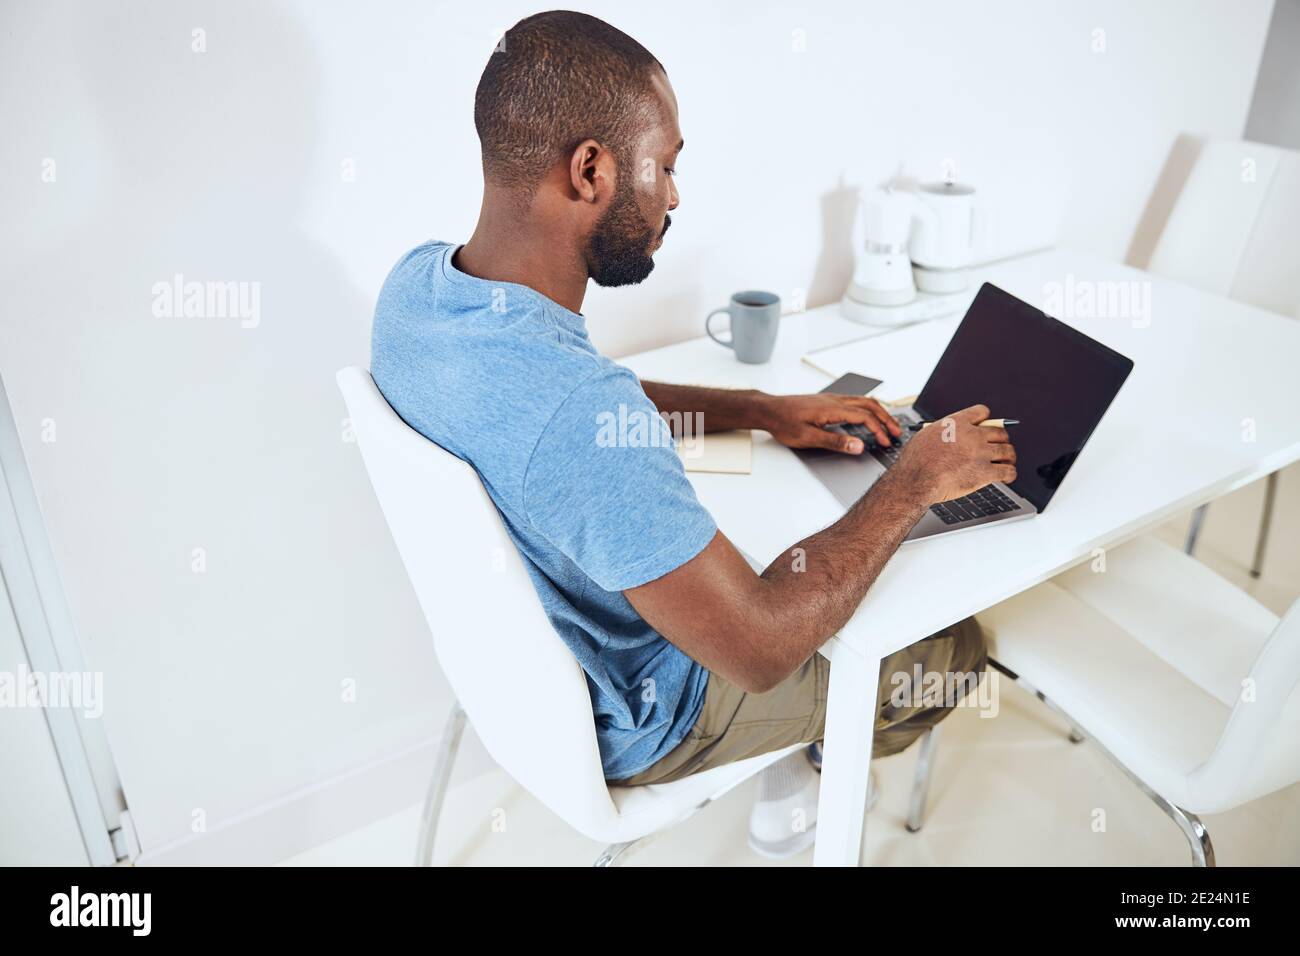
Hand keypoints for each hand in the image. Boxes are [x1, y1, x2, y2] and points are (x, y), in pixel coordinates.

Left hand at [759, 392, 901, 453]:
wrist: (768, 410)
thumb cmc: (783, 422)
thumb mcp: (808, 437)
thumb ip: (836, 442)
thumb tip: (858, 445)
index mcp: (832, 408)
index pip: (865, 416)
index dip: (879, 429)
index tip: (886, 441)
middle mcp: (834, 400)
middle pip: (869, 405)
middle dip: (886, 418)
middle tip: (897, 431)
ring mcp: (831, 399)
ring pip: (863, 401)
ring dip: (878, 412)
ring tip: (887, 424)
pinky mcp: (826, 401)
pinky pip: (854, 401)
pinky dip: (867, 409)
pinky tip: (866, 417)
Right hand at [891, 404, 1017, 503]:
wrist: (917, 480)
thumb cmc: (916, 461)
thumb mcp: (926, 435)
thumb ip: (943, 432)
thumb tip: (949, 436)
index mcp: (957, 422)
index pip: (982, 412)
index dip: (986, 420)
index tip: (987, 426)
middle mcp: (972, 435)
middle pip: (1000, 432)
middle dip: (1001, 440)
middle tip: (1000, 447)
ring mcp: (981, 453)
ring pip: (1008, 451)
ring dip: (1009, 457)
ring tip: (1007, 462)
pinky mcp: (985, 472)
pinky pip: (1008, 471)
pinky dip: (1010, 474)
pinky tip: (1007, 476)